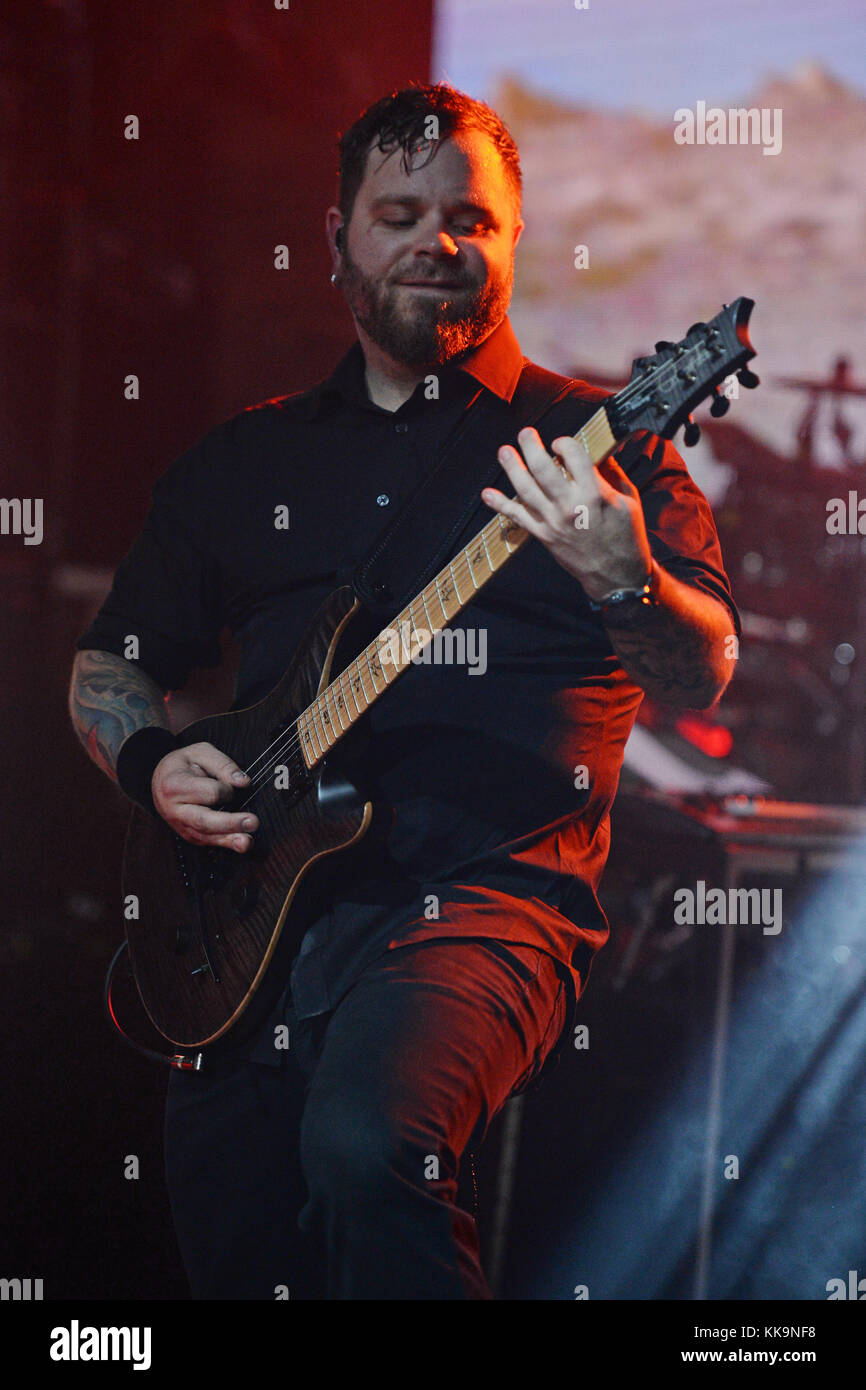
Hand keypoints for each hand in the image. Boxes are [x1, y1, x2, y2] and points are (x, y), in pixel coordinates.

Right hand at [151, 741, 258, 851]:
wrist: (161, 781)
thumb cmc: (182, 765)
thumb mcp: (201, 753)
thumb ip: (223, 765)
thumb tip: (243, 782)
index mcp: (174, 785)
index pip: (208, 792)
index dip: (226, 789)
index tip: (231, 785)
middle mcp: (175, 810)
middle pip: (205, 821)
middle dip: (230, 823)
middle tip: (252, 822)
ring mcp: (181, 826)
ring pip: (207, 836)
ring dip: (229, 840)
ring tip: (247, 841)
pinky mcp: (190, 835)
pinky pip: (209, 842)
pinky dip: (226, 844)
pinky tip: (242, 844)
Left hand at [482, 428, 652, 601]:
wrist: (616, 575)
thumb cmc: (626, 537)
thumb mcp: (628, 501)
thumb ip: (611, 475)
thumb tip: (600, 453)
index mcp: (594, 495)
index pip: (574, 456)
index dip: (564, 442)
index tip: (560, 442)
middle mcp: (570, 506)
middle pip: (543, 469)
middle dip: (531, 446)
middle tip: (525, 433)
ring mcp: (553, 522)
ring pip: (525, 489)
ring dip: (512, 468)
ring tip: (504, 451)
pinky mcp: (543, 536)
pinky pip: (517, 517)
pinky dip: (500, 505)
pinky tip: (487, 493)